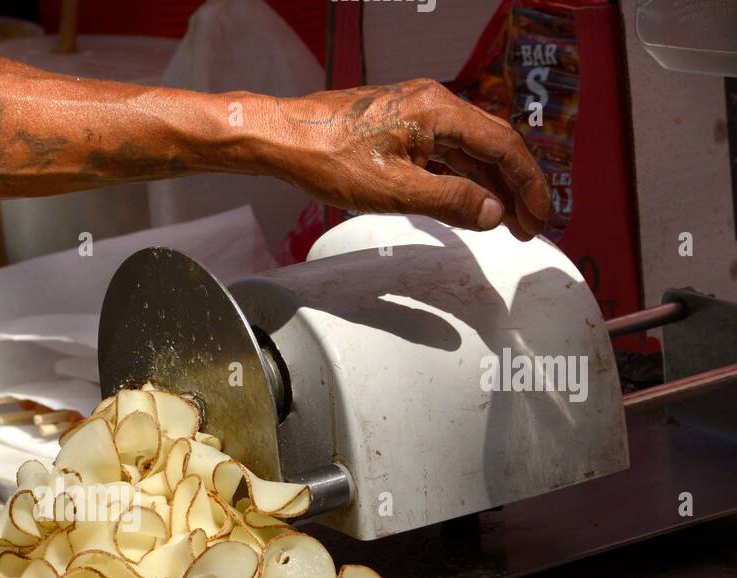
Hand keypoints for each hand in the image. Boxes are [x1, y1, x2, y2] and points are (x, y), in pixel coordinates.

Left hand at [273, 79, 551, 239]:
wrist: (284, 138)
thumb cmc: (329, 160)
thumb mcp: (394, 191)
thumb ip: (449, 201)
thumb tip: (494, 214)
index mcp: (439, 112)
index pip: (503, 148)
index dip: (528, 187)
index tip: (539, 220)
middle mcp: (434, 103)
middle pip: (493, 146)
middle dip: (516, 188)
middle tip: (530, 228)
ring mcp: (417, 111)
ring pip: (469, 149)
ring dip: (491, 184)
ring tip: (506, 221)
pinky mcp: (401, 123)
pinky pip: (446, 150)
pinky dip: (463, 175)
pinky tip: (469, 199)